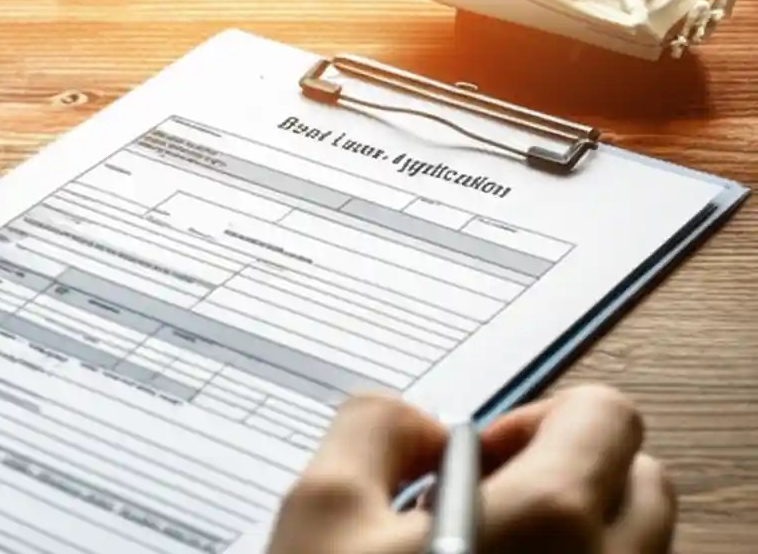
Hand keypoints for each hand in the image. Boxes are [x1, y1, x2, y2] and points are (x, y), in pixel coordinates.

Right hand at [265, 385, 675, 553]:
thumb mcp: (318, 509)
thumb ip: (367, 426)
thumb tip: (409, 422)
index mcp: (552, 521)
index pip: (607, 416)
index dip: (537, 419)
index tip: (482, 455)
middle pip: (638, 482)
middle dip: (566, 472)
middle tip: (483, 501)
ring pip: (629, 546)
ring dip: (568, 529)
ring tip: (478, 548)